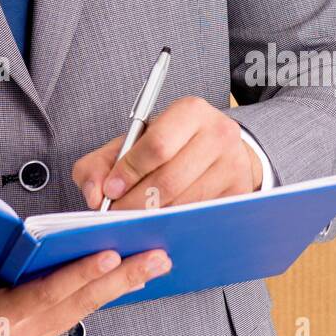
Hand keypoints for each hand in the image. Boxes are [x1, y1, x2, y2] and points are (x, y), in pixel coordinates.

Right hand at [0, 222, 170, 335]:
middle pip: (79, 302)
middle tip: (156, 256)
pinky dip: (103, 290)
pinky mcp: (36, 331)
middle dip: (121, 278)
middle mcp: (20, 332)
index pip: (46, 293)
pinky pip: (76, 309)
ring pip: (84, 307)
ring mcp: (31, 335)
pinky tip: (126, 274)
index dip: (79, 274)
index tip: (110, 255)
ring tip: (154, 261)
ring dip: (121, 285)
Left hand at [72, 95, 260, 211]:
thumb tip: (95, 195)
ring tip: (134, 220)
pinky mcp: (240, 193)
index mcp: (190, 111)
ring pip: (186, 203)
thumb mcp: (133, 142)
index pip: (157, 145)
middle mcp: (219, 133)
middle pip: (171, 179)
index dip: (129, 172)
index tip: (110, 192)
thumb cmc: (170, 145)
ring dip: (154, 217)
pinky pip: (201, 217)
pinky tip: (161, 224)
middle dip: (137, 202)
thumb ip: (101, 163)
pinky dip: (176, 224)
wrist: (219, 149)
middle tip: (117, 215)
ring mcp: (234, 165)